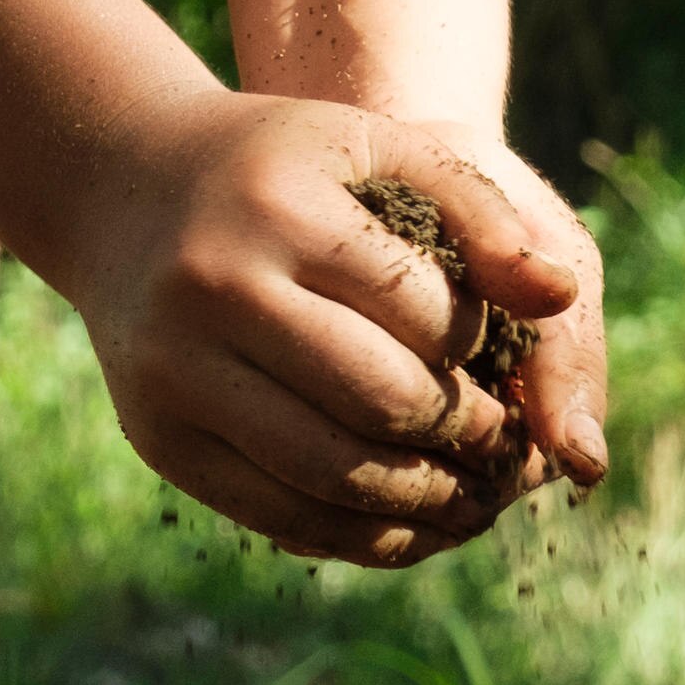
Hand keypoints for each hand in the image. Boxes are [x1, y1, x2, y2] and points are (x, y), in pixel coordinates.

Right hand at [59, 98, 606, 566]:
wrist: (123, 192)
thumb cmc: (282, 169)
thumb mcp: (378, 149)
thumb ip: (481, 215)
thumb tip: (560, 297)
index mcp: (279, 213)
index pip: (424, 314)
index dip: (483, 352)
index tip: (505, 366)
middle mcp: (213, 292)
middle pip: (383, 403)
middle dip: (464, 436)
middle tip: (502, 445)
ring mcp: (175, 374)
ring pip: (334, 476)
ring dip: (423, 502)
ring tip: (472, 496)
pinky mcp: (161, 441)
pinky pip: (280, 516)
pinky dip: (361, 536)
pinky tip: (411, 523)